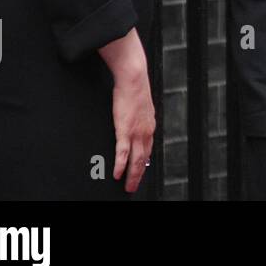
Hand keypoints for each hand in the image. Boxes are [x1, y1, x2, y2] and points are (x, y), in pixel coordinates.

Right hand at [98, 28, 155, 192]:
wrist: (134, 78)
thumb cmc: (134, 88)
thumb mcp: (139, 106)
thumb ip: (137, 116)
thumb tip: (132, 120)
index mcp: (149, 125)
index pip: (148, 149)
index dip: (145, 162)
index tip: (142, 171)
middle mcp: (146, 131)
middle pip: (144, 159)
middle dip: (139, 175)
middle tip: (133, 187)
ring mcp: (136, 132)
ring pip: (136, 160)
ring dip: (132, 175)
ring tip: (127, 187)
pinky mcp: (125, 130)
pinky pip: (123, 153)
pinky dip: (120, 165)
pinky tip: (117, 174)